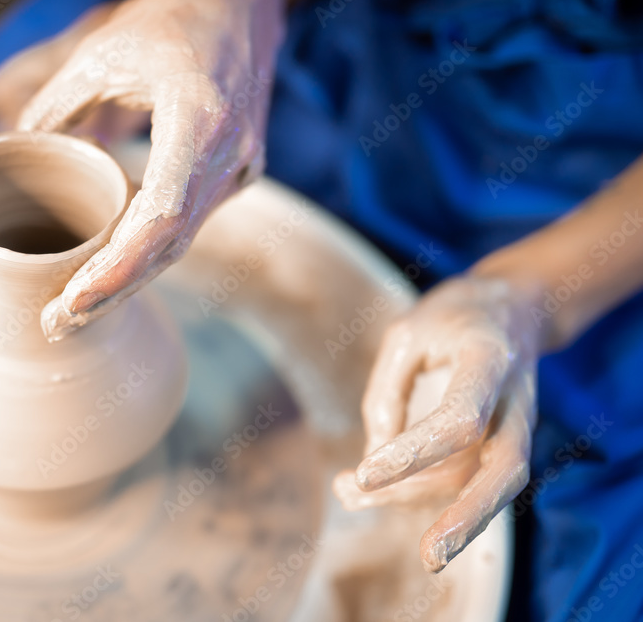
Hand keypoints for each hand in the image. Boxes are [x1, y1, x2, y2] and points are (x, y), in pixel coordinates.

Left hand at [0, 0, 287, 339]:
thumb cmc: (173, 17)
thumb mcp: (102, 53)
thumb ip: (57, 109)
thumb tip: (14, 157)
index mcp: (200, 121)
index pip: (160, 217)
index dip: (116, 268)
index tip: (72, 301)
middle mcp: (230, 155)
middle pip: (169, 247)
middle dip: (112, 291)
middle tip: (56, 324)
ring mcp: (241, 168)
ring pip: (180, 243)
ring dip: (128, 279)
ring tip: (72, 311)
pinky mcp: (236, 172)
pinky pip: (188, 222)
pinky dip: (146, 250)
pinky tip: (107, 270)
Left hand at [333, 275, 539, 572]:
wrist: (514, 309)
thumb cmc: (451, 319)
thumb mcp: (408, 334)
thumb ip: (388, 393)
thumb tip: (377, 458)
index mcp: (489, 359)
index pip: (461, 418)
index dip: (415, 451)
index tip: (365, 472)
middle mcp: (514, 402)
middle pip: (504, 472)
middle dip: (467, 517)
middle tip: (427, 555)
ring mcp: (516, 429)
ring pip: (480, 485)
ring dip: (416, 502)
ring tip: (347, 494)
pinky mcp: (502, 447)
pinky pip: (466, 481)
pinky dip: (418, 493)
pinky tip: (363, 493)